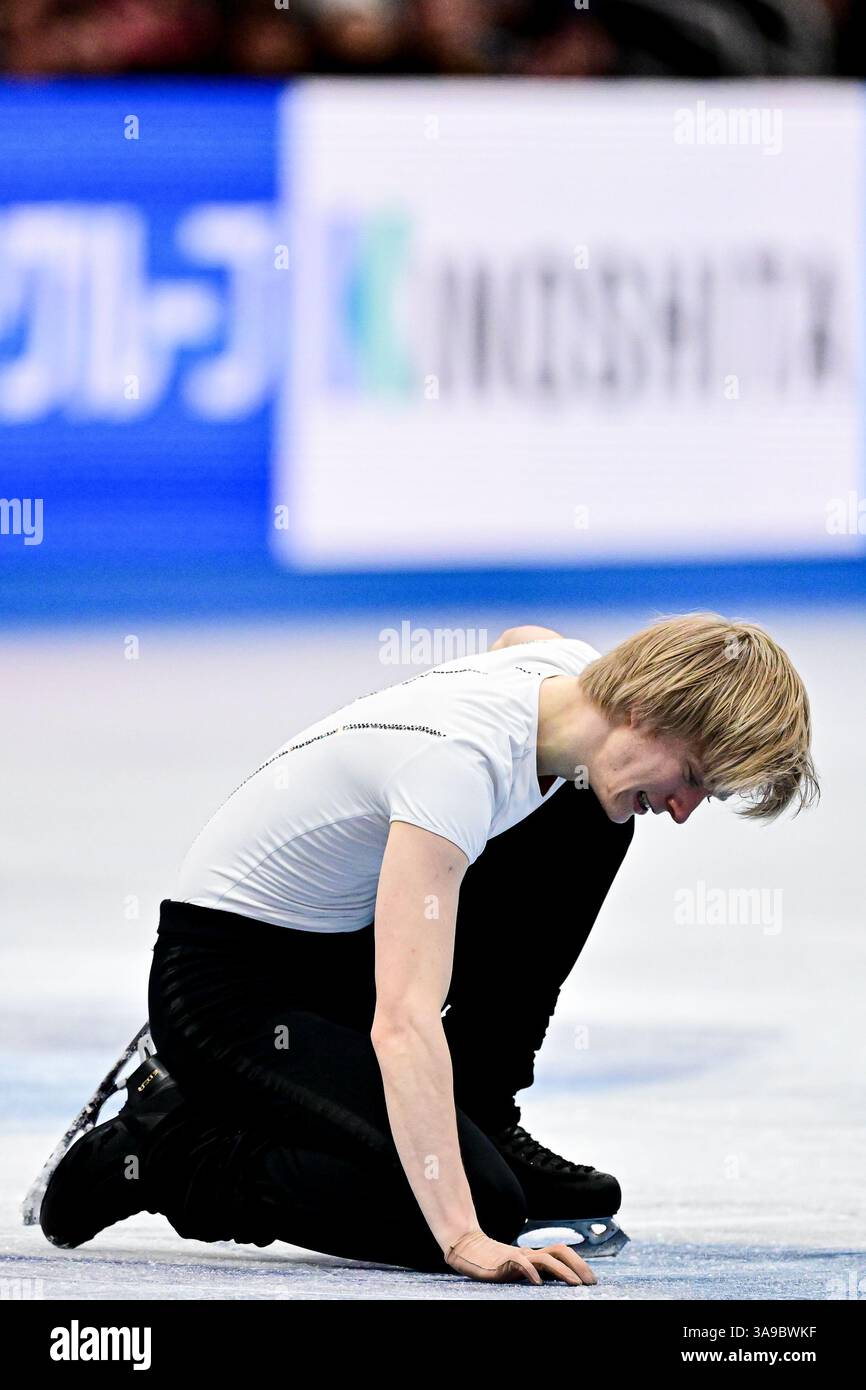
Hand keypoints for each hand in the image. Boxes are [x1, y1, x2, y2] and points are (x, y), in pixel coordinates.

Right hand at [444, 1229, 596, 1285]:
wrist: (468, 1249)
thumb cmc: (493, 1262)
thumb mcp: (519, 1267)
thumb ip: (534, 1269)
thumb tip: (554, 1279)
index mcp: (535, 1255)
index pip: (562, 1252)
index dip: (579, 1263)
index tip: (590, 1280)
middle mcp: (530, 1253)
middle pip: (560, 1251)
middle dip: (579, 1265)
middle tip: (591, 1283)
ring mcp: (518, 1255)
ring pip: (546, 1258)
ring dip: (563, 1271)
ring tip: (575, 1284)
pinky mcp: (504, 1260)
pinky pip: (521, 1263)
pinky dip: (532, 1272)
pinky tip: (539, 1283)